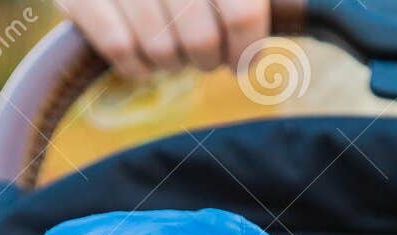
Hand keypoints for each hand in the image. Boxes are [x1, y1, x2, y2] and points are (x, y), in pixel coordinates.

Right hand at [56, 0, 271, 80]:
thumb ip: (246, 2)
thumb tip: (275, 31)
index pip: (243, 14)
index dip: (248, 48)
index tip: (241, 60)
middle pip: (202, 42)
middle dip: (207, 59)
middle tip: (204, 54)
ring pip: (162, 53)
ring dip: (172, 63)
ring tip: (172, 47)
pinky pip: (121, 52)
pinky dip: (137, 67)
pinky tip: (142, 56)